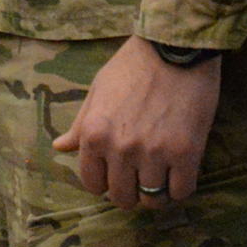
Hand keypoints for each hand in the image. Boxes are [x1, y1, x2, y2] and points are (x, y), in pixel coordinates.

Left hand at [51, 36, 222, 208]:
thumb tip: (59, 147)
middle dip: (130, 191)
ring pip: (152, 199)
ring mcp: (154, 153)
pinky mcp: (186, 153)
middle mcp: (120, 148)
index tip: (115, 174)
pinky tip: (179, 172)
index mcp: (94, 134)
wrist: (175, 47)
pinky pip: (181, 192)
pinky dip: (179, 187)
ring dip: (156, 192)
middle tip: (139, 177)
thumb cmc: (133, 65)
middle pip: (122, 197)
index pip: (92, 184)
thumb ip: (80, 125)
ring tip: (161, 174)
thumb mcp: (98, 90)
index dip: (104, 182)